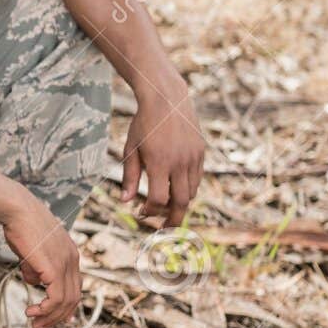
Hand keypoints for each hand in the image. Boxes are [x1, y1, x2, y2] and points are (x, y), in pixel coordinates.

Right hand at [2, 194, 81, 327]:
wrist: (17, 209)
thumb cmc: (20, 224)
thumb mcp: (31, 249)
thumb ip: (35, 266)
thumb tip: (33, 280)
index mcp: (70, 254)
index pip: (74, 286)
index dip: (65, 305)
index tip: (52, 316)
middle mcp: (73, 260)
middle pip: (73, 298)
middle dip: (58, 316)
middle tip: (41, 326)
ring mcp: (66, 264)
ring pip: (66, 302)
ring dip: (50, 316)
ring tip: (34, 322)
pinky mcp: (54, 269)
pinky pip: (56, 298)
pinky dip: (46, 310)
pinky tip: (32, 311)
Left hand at [122, 78, 205, 227]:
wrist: (167, 98)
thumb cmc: (143, 124)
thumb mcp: (130, 149)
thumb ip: (129, 176)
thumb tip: (126, 202)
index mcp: (160, 163)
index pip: (158, 199)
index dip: (150, 211)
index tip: (141, 213)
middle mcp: (180, 162)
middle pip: (181, 202)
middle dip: (173, 219)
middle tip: (163, 229)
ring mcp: (193, 158)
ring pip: (192, 192)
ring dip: (180, 204)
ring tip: (166, 207)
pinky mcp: (201, 153)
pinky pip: (197, 179)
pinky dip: (188, 189)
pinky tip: (175, 189)